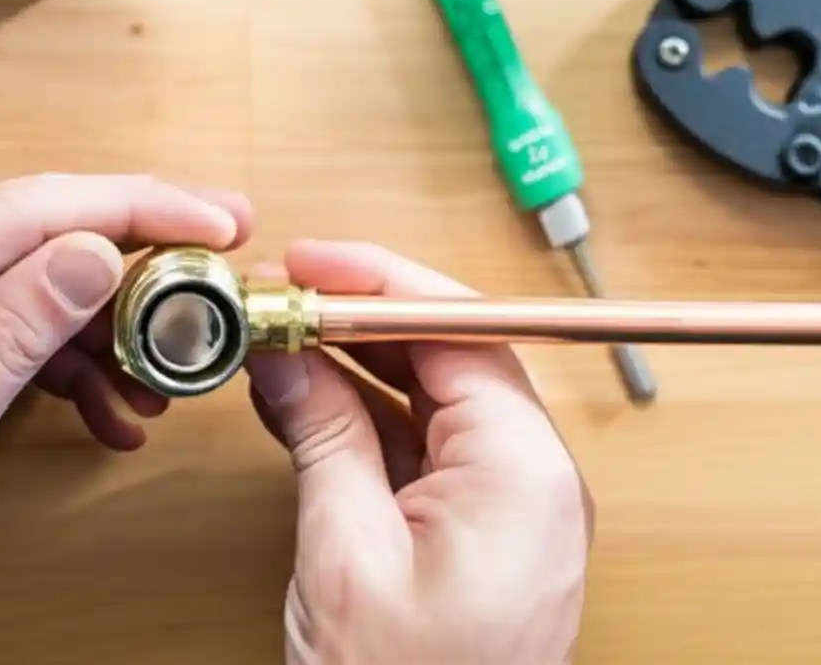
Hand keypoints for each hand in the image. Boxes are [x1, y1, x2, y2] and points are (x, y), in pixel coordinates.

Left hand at [0, 175, 251, 664]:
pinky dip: (59, 358)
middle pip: (37, 231)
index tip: (213, 218)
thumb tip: (91, 255)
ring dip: (103, 328)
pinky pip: (1, 320)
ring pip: (28, 279)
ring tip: (160, 383)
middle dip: (136, 257)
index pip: (30, 209)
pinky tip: (104, 405)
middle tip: (214, 279)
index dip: (135, 205)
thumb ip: (7, 340)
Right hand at [245, 241, 593, 664]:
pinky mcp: (482, 530)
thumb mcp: (343, 555)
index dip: (379, 284)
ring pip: (436, 397)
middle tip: (287, 301)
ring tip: (286, 344)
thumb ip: (320, 436)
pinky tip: (310, 403)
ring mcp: (512, 507)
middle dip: (363, 320)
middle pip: (452, 355)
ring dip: (359, 367)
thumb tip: (287, 360)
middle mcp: (534, 481)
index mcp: (522, 473)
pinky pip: (429, 446)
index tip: (314, 265)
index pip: (458, 330)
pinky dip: (369, 418)